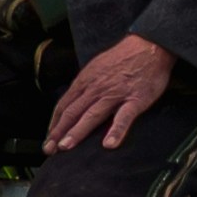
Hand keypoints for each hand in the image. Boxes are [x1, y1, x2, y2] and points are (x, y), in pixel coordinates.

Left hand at [47, 36, 171, 153]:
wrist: (149, 46)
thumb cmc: (123, 58)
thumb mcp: (96, 68)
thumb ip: (85, 85)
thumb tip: (74, 100)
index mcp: (85, 82)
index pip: (64, 105)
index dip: (54, 123)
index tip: (48, 138)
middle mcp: (96, 89)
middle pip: (72, 113)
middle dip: (58, 132)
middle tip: (49, 149)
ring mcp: (115, 95)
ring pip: (91, 115)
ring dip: (77, 132)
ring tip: (66, 147)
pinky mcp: (135, 100)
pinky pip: (124, 117)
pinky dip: (116, 131)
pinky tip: (109, 144)